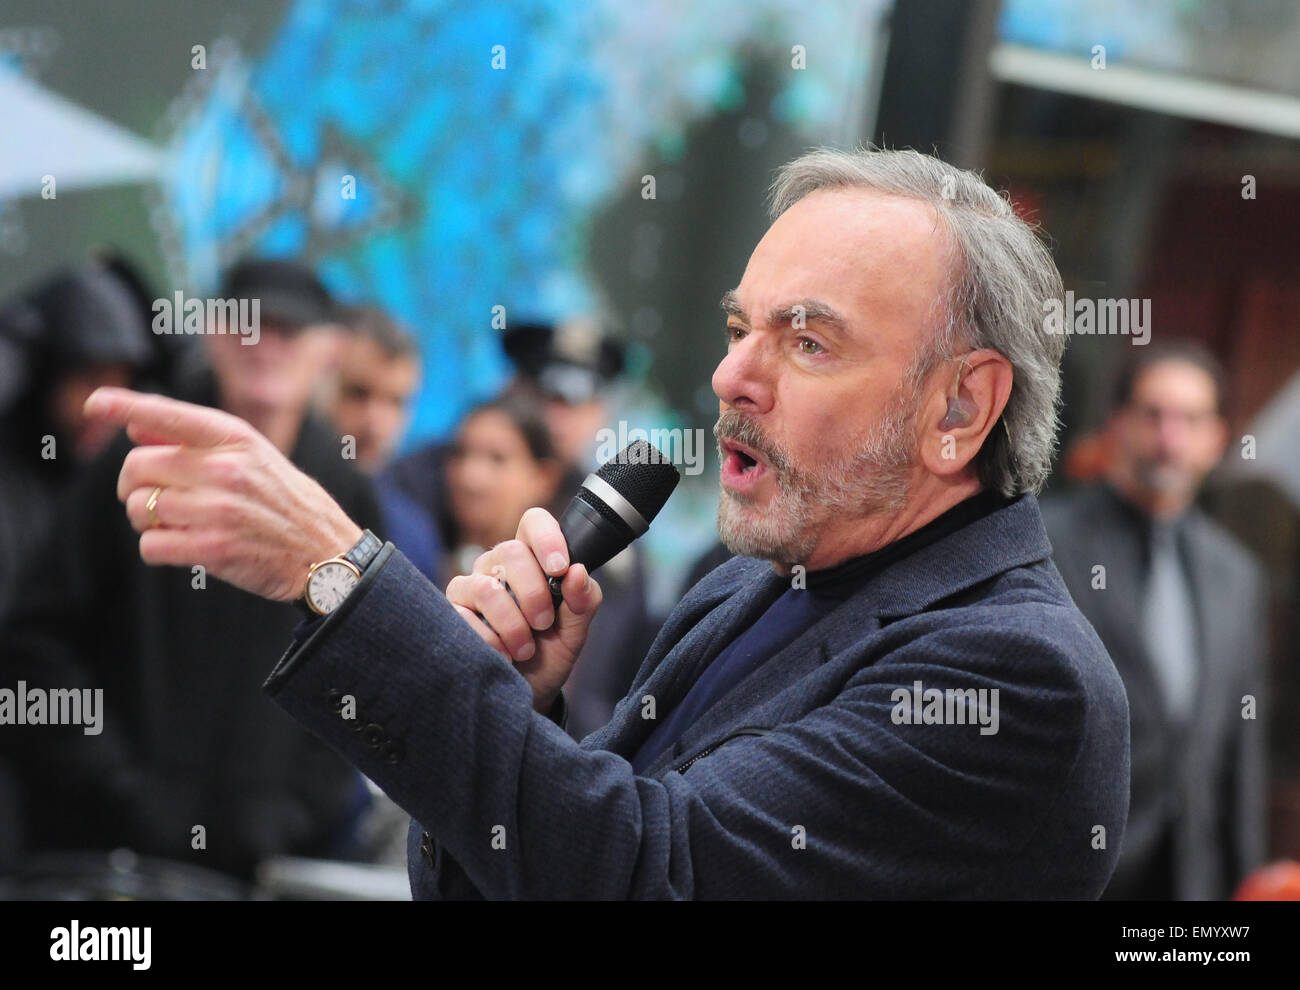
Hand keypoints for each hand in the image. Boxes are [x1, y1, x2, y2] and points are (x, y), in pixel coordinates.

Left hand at [83, 387, 362, 601]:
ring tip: (178, 525)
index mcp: (235, 438)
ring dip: (148, 520)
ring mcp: (219, 509)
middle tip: (155, 499)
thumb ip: (196, 441)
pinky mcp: (214, 549)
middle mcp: (225, 468)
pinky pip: (151, 545)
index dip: (125, 406)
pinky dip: (158, 549)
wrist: (326, 552)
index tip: (94, 403)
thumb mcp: (253, 457)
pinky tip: (182, 547)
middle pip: (136, 467)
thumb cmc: (285, 502)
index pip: (169, 414)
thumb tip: (134, 429)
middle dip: (135, 486)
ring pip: (139, 507)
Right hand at [446, 507, 602, 713]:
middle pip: (511, 552)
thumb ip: (583, 601)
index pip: (534, 522)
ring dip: (512, 624)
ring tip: (525, 649)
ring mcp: (469, 588)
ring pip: (487, 587)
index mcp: (531, 559)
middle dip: (534, 592)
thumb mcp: (575, 632)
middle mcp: (496, 565)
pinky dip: (491, 642)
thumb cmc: (549, 655)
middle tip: (543, 624)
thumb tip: (578, 572)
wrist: (526, 694)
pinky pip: (466, 618)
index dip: (547, 538)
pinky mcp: (450, 614)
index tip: (560, 568)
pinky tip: (503, 656)